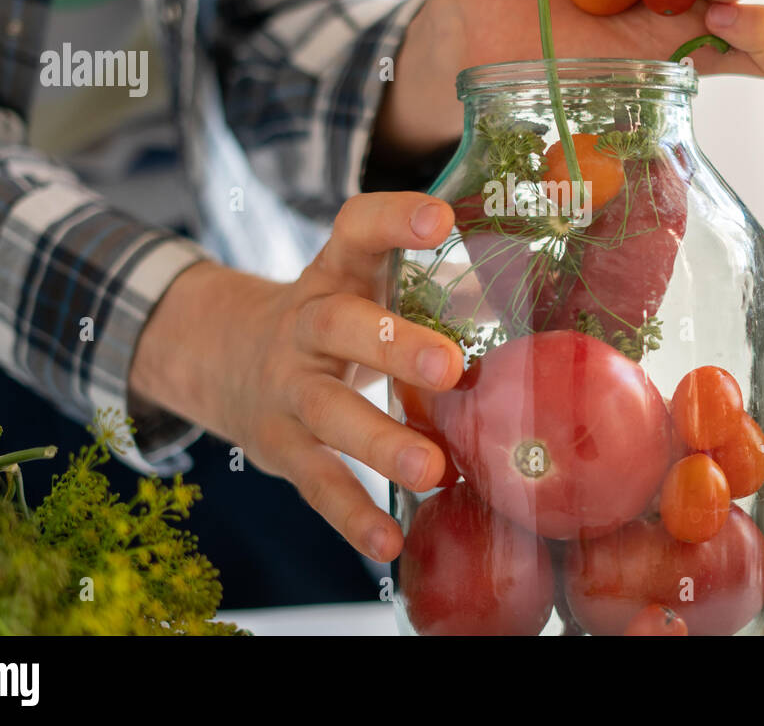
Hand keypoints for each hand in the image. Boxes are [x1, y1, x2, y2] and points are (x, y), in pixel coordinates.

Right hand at [129, 192, 463, 560]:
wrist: (223, 357)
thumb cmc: (331, 320)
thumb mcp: (359, 283)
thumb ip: (425, 283)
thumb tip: (540, 282)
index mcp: (334, 274)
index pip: (355, 229)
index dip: (393, 219)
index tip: (441, 218)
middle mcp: (306, 324)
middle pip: (340, 325)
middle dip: (392, 344)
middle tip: (450, 366)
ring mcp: (288, 387)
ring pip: (327, 410)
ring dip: (378, 440)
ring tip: (431, 469)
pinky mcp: (281, 445)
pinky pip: (316, 482)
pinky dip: (351, 515)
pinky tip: (388, 544)